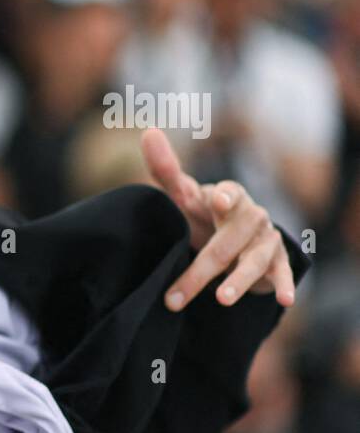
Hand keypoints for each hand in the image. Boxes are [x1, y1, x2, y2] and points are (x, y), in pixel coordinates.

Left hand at [140, 127, 296, 311]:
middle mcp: (250, 215)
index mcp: (227, 196)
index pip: (228, 192)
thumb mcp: (185, 196)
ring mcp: (266, 238)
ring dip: (239, 280)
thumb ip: (166, 170)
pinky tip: (284, 301)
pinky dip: (283, 285)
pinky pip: (281, 273)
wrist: (234, 236)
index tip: (216, 200)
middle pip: (227, 241)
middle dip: (202, 269)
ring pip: (254, 260)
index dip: (223, 196)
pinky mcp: (278, 261)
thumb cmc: (204, 213)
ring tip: (221, 299)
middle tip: (175, 296)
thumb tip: (148, 131)